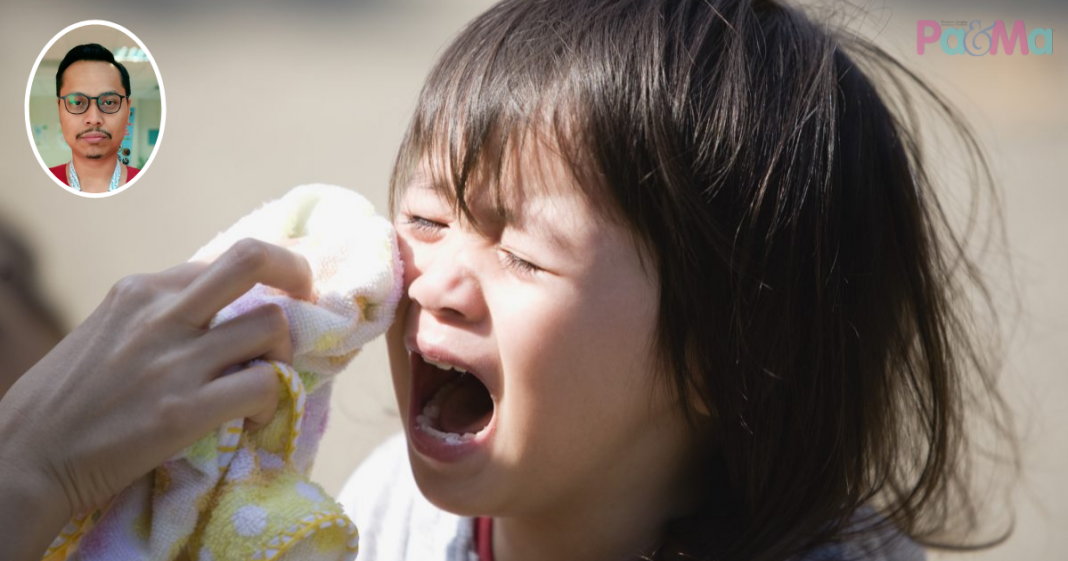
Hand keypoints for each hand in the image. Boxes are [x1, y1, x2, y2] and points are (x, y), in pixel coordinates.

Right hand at [0, 239, 311, 554]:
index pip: (225, 261)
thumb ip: (160, 316)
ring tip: (268, 380)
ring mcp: (174, 360)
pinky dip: (274, 402)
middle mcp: (160, 313)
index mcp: (140, 290)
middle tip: (308, 304)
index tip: (281, 298)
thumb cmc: (66, 401)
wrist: (25, 459)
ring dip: (285, 355)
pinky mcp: (183, 410)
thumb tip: (217, 312)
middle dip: (297, 275)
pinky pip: (265, 385)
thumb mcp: (108, 331)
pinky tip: (254, 419)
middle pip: (254, 259)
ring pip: (273, 327)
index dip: (264, 280)